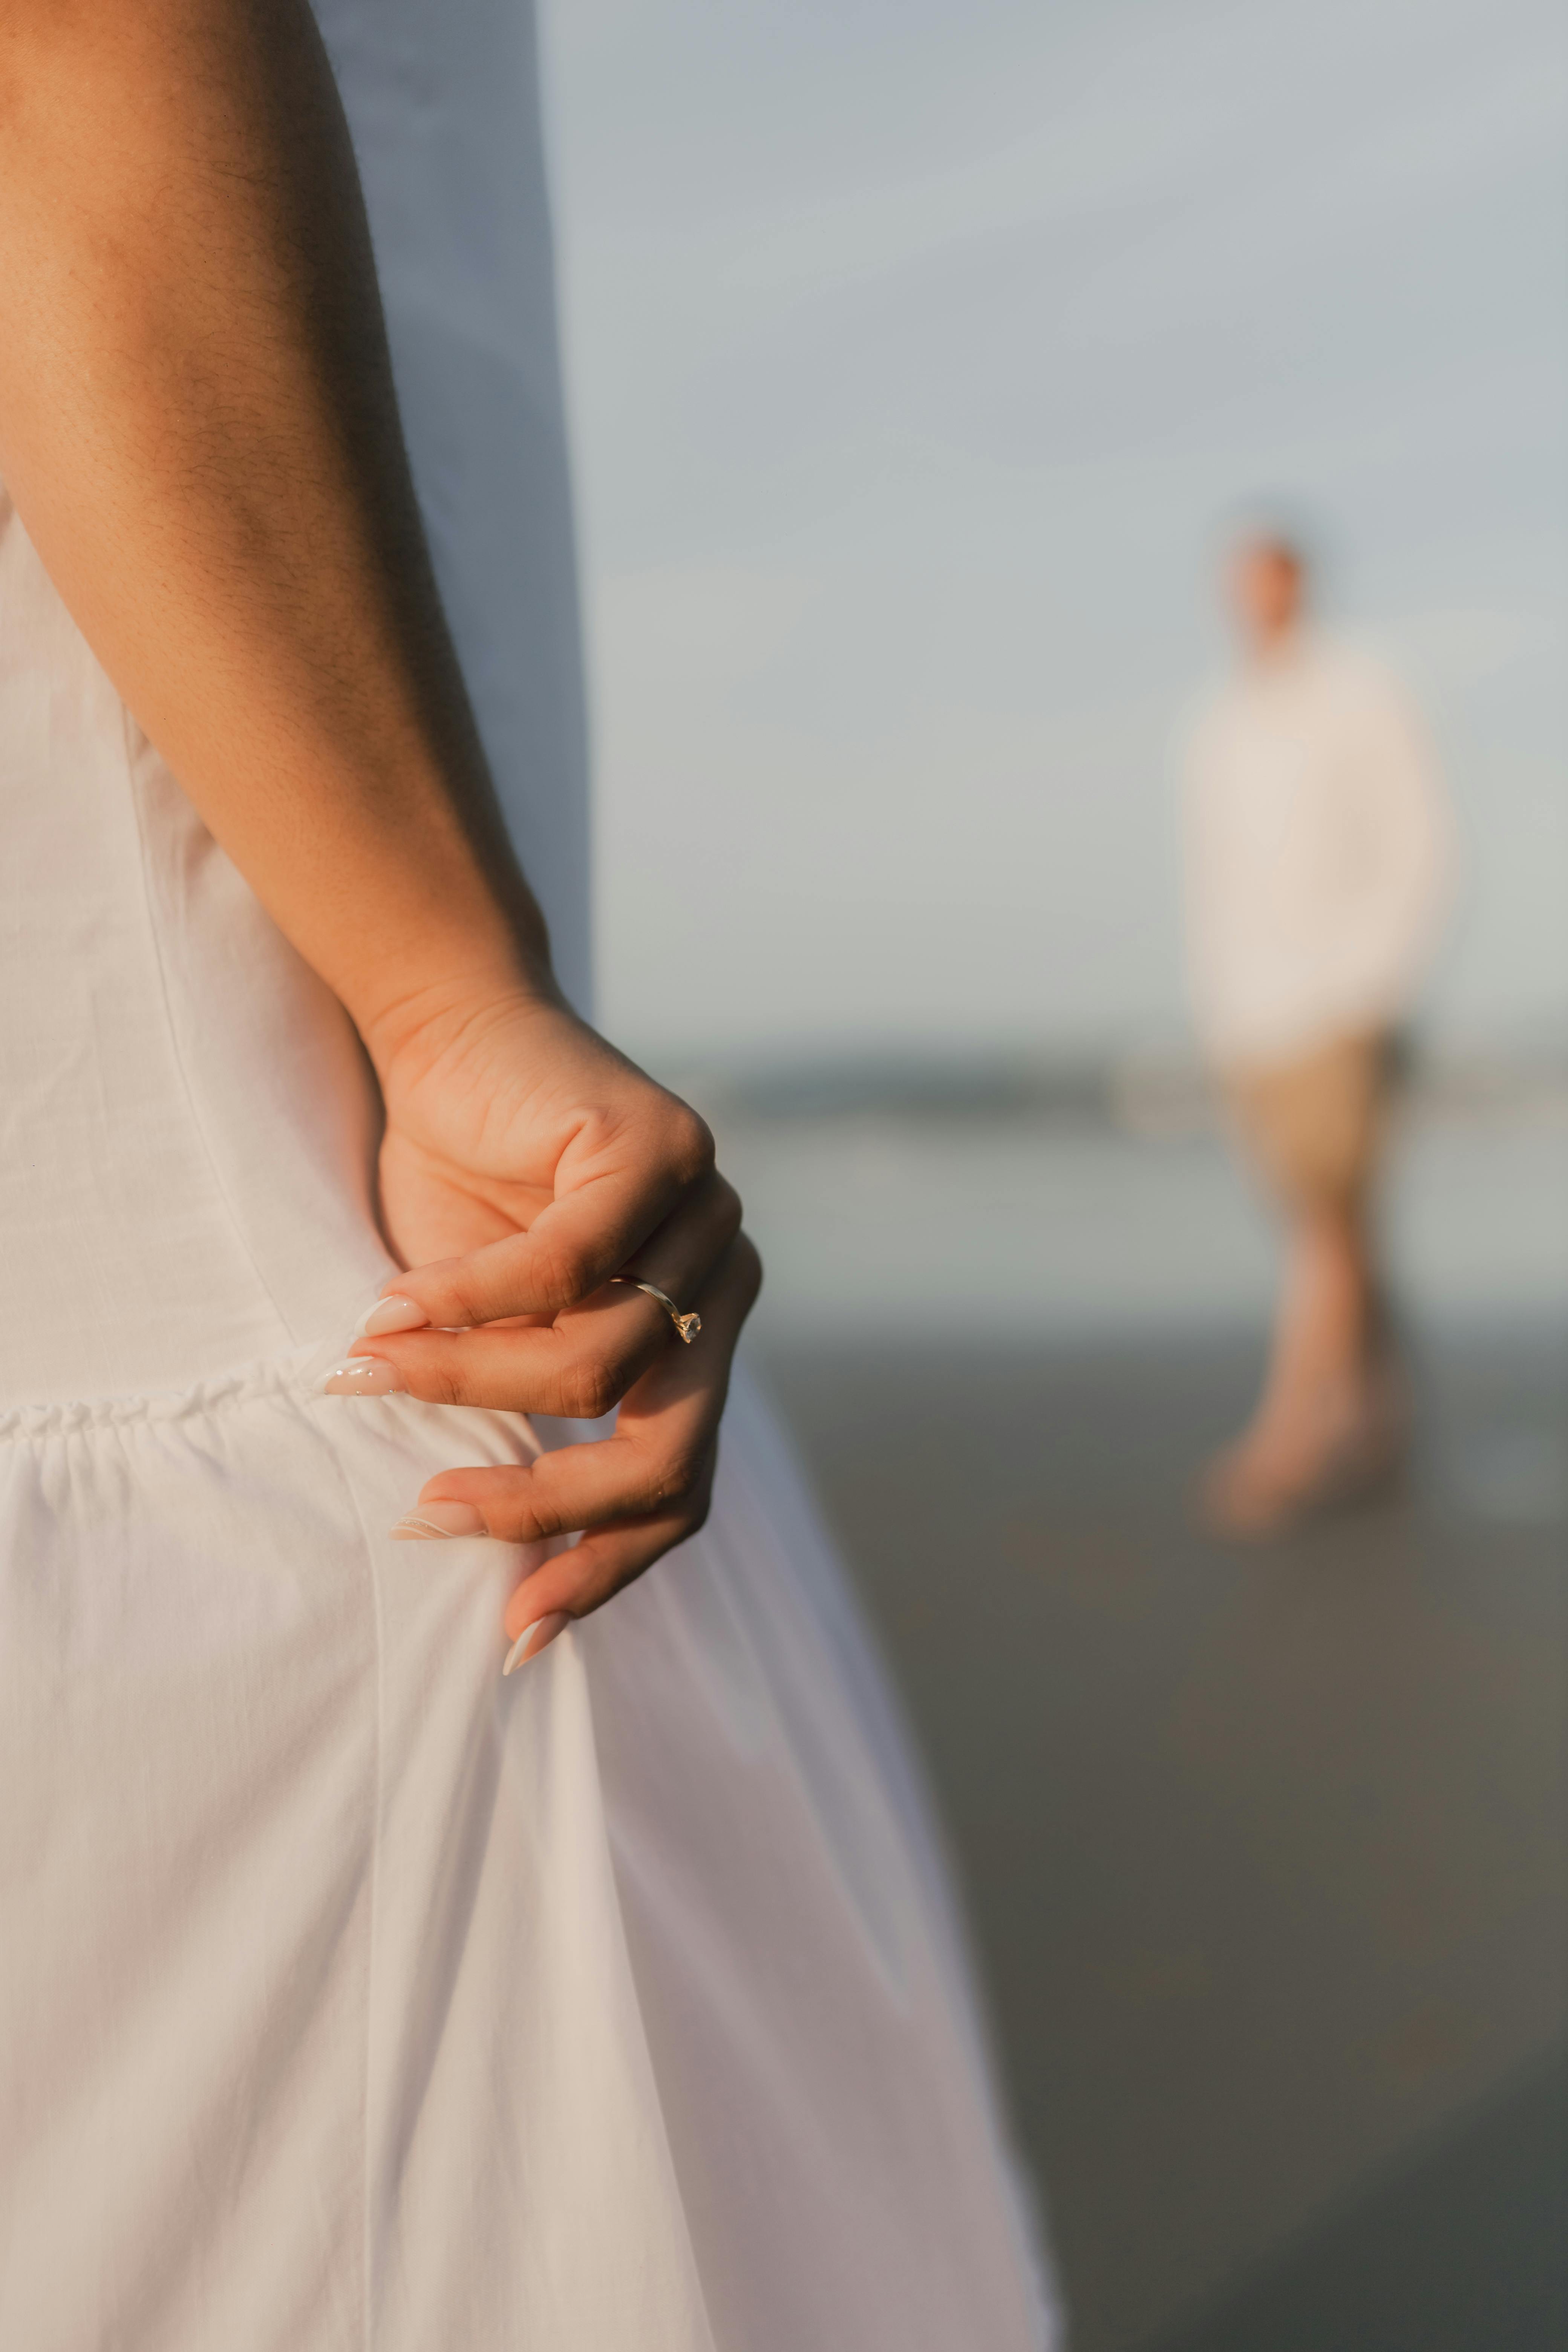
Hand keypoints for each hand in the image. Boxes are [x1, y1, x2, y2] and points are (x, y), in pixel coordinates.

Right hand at [332, 990, 760, 1663]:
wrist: (450, 1034)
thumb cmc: (460, 1193)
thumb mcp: (489, 1338)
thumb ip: (511, 1423)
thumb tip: (473, 1555)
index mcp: (700, 1340)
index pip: (681, 1489)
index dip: (603, 1566)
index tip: (515, 1632)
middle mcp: (724, 1283)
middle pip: (671, 1453)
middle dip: (547, 1507)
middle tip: (430, 1515)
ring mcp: (709, 1216)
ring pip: (601, 1365)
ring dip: (468, 1383)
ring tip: (370, 1369)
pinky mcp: (662, 1154)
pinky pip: (563, 1269)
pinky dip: (466, 1302)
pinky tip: (389, 1311)